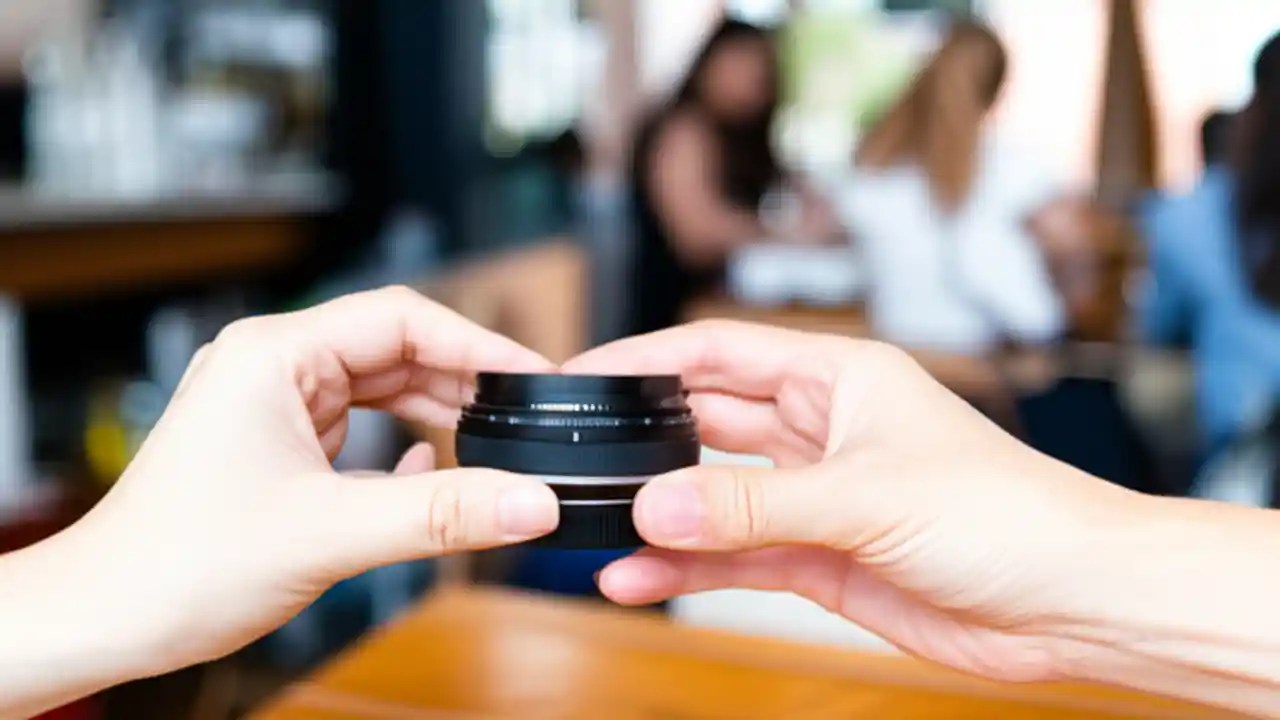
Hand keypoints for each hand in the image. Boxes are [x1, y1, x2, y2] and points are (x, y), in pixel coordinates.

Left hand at [49, 287, 560, 682]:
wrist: (105, 618)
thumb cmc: (177, 565)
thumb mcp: (331, 534)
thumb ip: (442, 515)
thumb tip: (531, 502)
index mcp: (273, 355)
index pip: (402, 319)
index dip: (478, 345)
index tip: (535, 376)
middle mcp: (272, 365)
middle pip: (396, 350)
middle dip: (463, 384)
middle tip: (527, 417)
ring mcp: (273, 404)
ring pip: (381, 388)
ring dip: (437, 416)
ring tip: (496, 443)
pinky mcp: (278, 441)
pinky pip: (361, 427)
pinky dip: (402, 448)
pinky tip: (431, 475)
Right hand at [564, 321, 1142, 682]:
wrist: (1072, 602)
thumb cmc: (1007, 513)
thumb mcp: (866, 496)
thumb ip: (753, 504)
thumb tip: (654, 504)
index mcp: (839, 377)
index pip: (720, 352)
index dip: (649, 358)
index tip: (585, 374)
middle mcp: (821, 430)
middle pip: (708, 424)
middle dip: (645, 441)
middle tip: (578, 460)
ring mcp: (817, 497)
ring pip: (714, 498)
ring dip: (660, 515)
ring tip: (596, 529)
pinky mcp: (821, 559)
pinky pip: (736, 556)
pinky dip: (687, 568)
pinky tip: (638, 578)